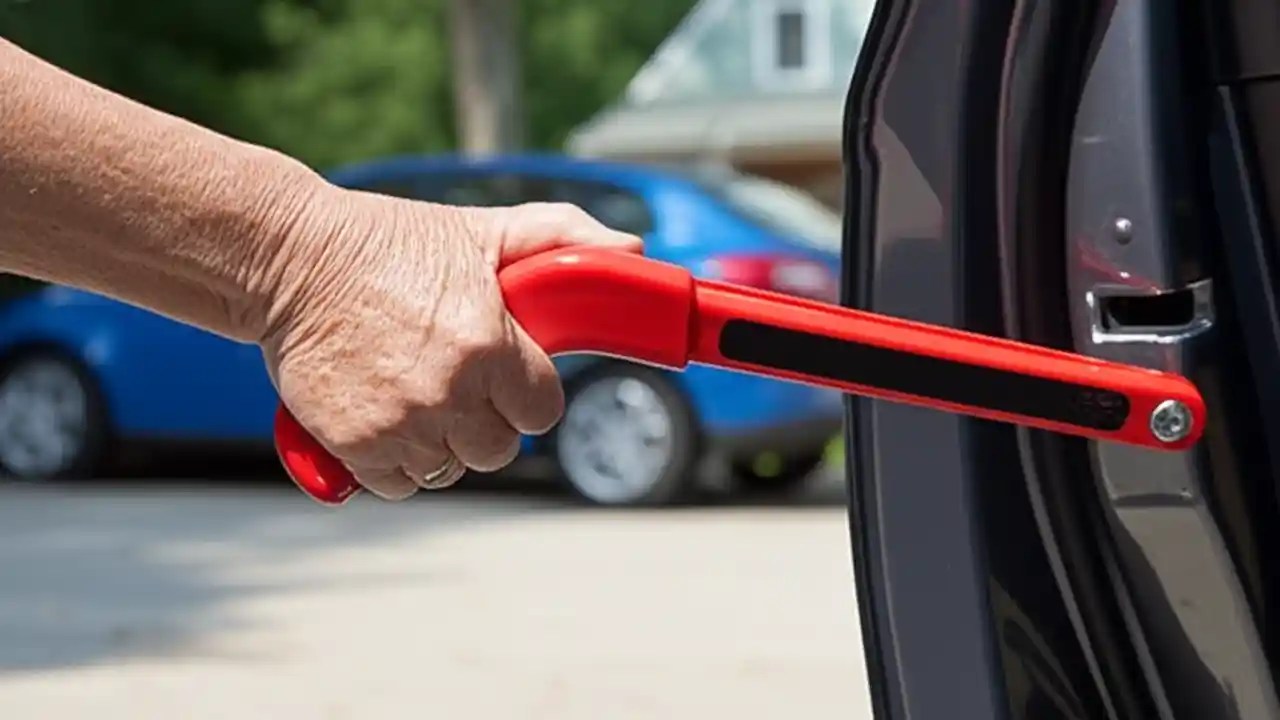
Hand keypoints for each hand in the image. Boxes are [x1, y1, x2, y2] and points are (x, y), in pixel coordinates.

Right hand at [257, 185, 641, 499]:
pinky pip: (398, 483)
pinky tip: (384, 415)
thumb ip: (563, 237)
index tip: (506, 376)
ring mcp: (401, 425)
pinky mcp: (355, 445)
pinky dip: (395, 462)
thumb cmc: (389, 244)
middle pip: (498, 449)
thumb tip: (631, 249)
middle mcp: (450, 393)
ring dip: (439, 443)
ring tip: (414, 392)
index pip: (542, 411)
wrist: (290, 259)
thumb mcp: (481, 231)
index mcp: (491, 346)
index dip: (527, 393)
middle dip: (484, 420)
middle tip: (455, 380)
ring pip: (449, 469)